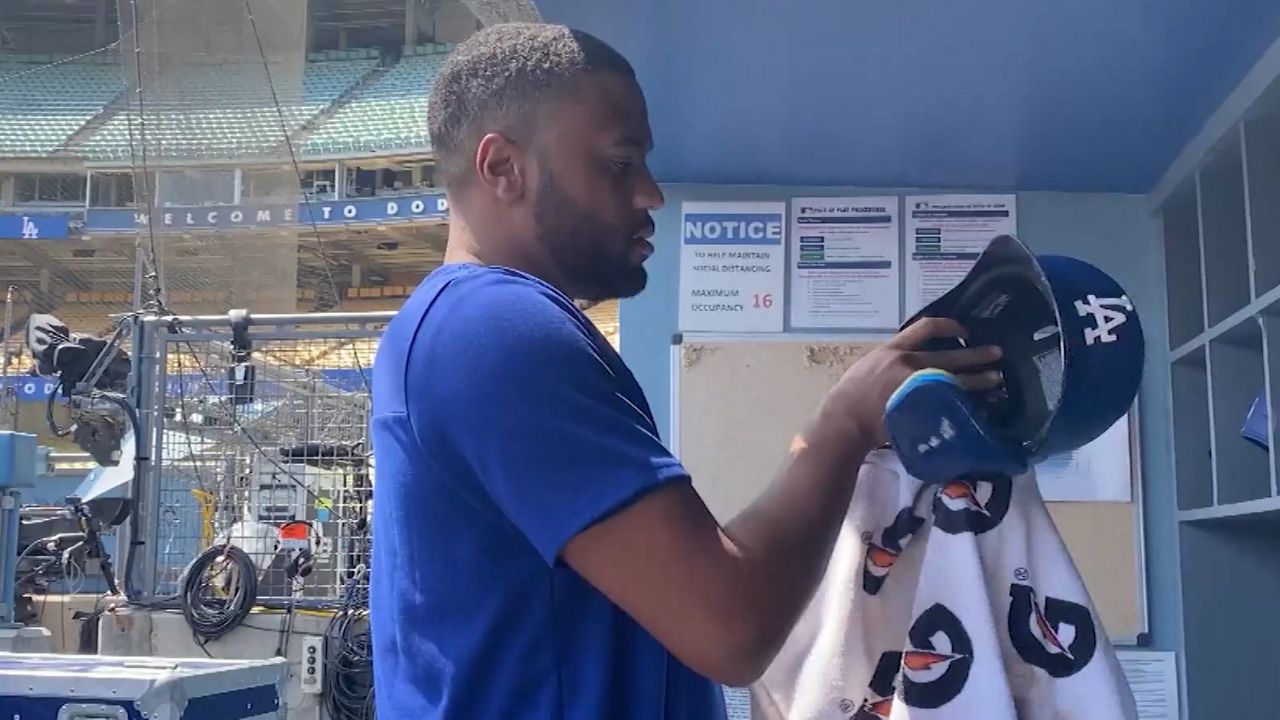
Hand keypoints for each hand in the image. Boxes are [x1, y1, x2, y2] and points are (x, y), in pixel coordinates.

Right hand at [813, 317, 1002, 449]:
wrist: (846, 421)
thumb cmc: (852, 394)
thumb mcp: (870, 364)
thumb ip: (893, 358)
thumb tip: (916, 355)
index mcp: (895, 350)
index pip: (927, 327)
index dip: (950, 325)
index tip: (965, 329)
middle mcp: (910, 365)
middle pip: (952, 355)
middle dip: (977, 354)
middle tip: (997, 354)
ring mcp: (918, 389)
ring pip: (958, 381)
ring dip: (981, 380)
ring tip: (997, 379)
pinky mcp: (923, 411)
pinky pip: (952, 405)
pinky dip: (968, 404)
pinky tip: (980, 405)